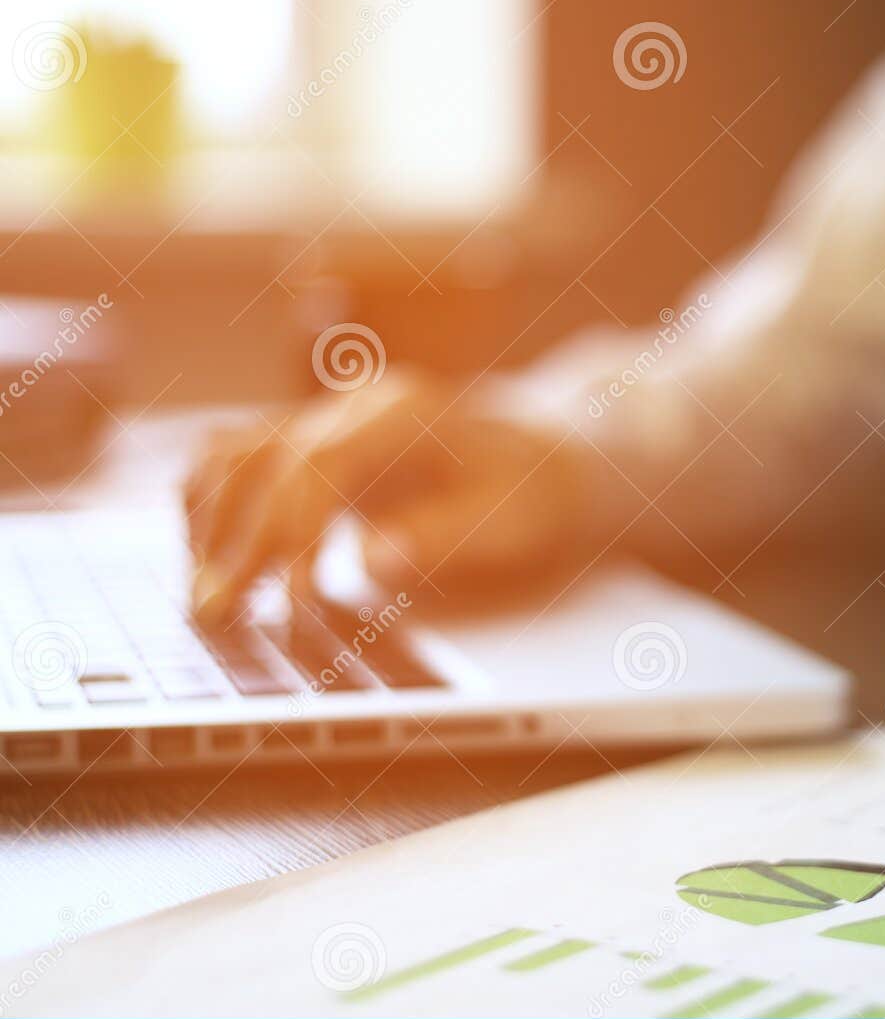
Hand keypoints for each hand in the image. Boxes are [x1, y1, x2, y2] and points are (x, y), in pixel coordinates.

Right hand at [184, 370, 606, 617]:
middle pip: (267, 463)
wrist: (548, 459)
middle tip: (213, 616)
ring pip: (239, 455)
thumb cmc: (531, 496)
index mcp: (406, 413)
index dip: (294, 534)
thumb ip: (440, 537)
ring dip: (211, 523)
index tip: (291, 601)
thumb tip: (368, 563)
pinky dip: (214, 504)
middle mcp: (358, 403)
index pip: (320, 465)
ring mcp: (331, 416)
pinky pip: (242, 459)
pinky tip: (206, 557)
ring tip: (202, 594)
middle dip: (238, 542)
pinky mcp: (316, 441)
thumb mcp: (506, 523)